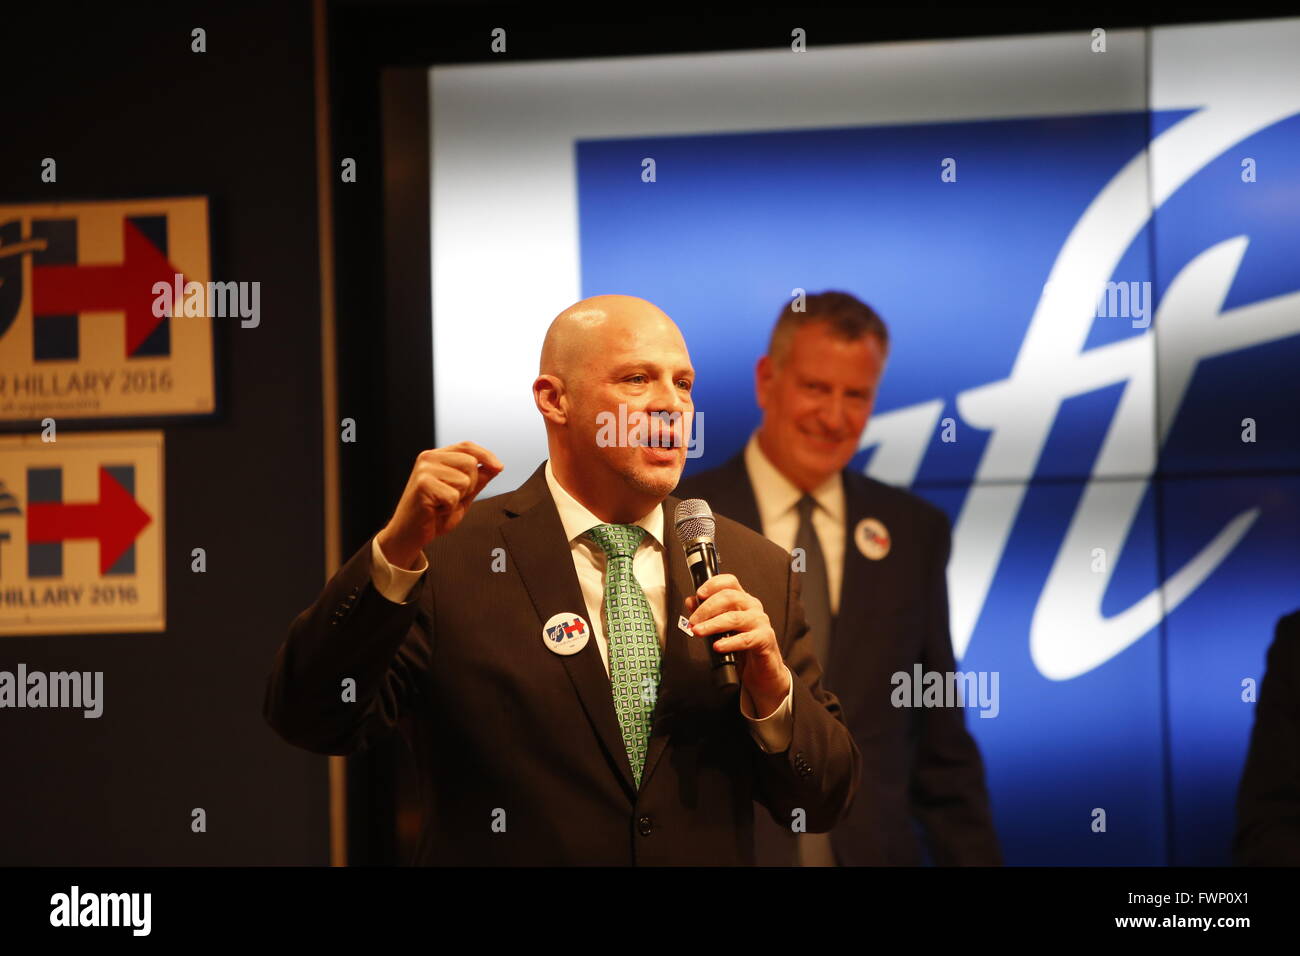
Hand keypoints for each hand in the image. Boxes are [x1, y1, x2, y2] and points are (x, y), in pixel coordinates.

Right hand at [376, 441, 502, 568]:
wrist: (410, 534)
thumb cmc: (434, 515)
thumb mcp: (462, 494)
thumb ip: (478, 479)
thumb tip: (496, 466)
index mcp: (437, 457)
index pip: (467, 446)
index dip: (486, 455)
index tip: (499, 467)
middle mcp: (429, 458)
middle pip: (471, 463)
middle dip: (471, 485)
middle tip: (452, 498)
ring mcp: (424, 470)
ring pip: (464, 480)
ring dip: (459, 498)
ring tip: (442, 504)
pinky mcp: (423, 485)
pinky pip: (453, 496)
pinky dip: (449, 508)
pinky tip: (435, 510)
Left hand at [684, 573, 789, 714]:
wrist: (762, 670)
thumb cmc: (743, 647)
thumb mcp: (721, 628)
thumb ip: (706, 614)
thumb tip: (690, 602)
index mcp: (742, 600)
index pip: (729, 582)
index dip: (713, 585)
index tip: (699, 594)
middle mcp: (752, 607)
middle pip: (729, 597)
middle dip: (706, 608)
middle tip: (693, 621)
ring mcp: (760, 622)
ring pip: (735, 617)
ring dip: (712, 624)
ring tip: (699, 632)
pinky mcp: (765, 639)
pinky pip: (746, 639)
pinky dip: (730, 642)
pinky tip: (718, 646)